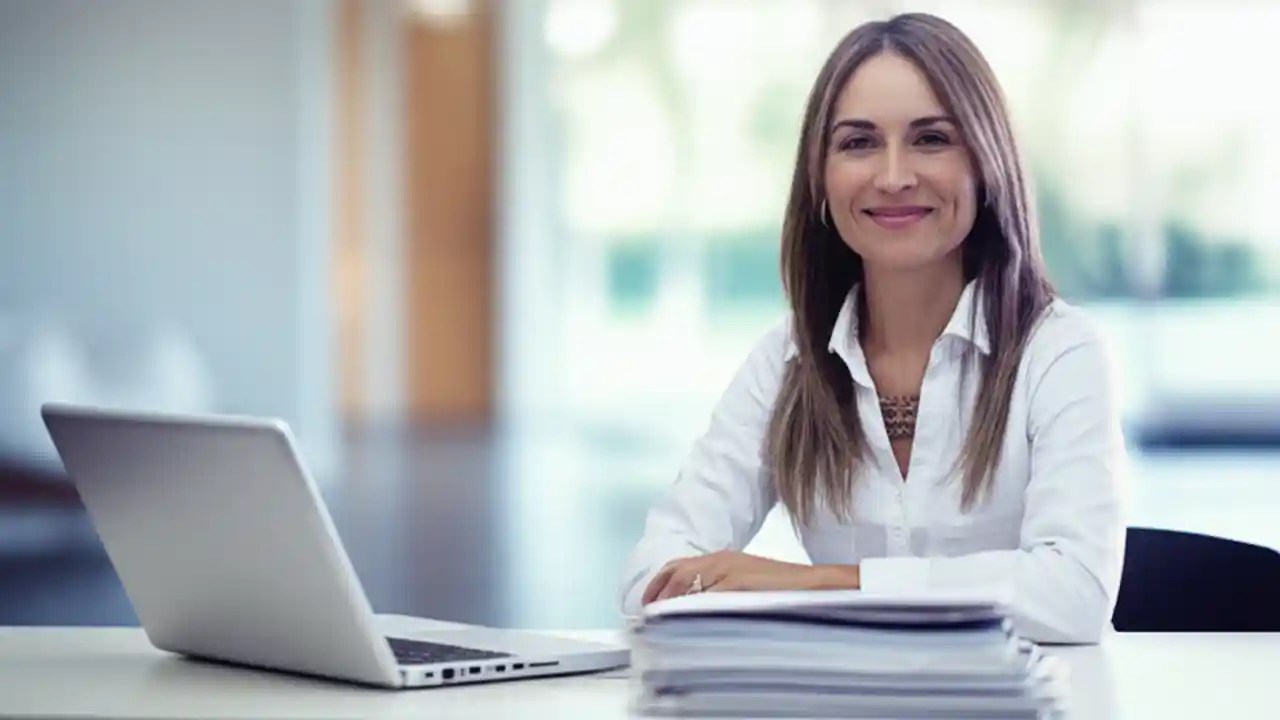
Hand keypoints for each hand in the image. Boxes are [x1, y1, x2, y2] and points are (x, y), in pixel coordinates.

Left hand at [640, 550, 859, 604]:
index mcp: (721, 558)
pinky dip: (691, 607)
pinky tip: (684, 620)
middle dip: (658, 593)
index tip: (649, 602)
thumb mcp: (745, 583)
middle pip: (676, 572)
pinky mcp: (738, 582)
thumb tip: (693, 606)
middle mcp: (721, 560)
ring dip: (671, 602)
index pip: (678, 567)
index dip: (660, 584)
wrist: (813, 584)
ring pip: (687, 584)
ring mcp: (729, 570)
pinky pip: (706, 596)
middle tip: (648, 613)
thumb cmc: (782, 587)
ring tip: (661, 619)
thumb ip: (719, 588)